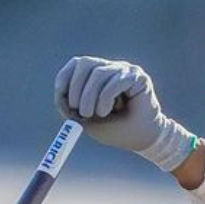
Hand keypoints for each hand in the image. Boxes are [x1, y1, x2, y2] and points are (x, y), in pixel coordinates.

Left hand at [53, 57, 194, 170]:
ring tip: (97, 115)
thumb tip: (61, 97)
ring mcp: (125, 71)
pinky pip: (115, 81)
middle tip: (78, 110)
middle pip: (85, 63)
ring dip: (91, 97)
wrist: (143, 140)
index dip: (65, 76)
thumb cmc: (116, 130)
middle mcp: (111, 68)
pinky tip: (108, 111)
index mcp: (98, 75)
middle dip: (76, 87)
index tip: (60, 94)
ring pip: (99, 73)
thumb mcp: (88, 121)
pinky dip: (106, 98)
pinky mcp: (138, 77)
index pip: (77, 64)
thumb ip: (72, 109)